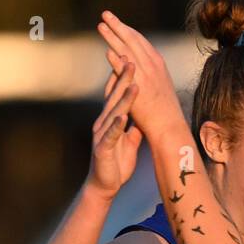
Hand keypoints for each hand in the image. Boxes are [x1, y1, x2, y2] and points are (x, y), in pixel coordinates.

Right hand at [86, 56, 143, 197]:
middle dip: (122, 79)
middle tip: (130, 60)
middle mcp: (103, 123)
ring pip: (113, 113)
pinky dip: (116, 126)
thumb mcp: (128, 140)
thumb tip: (142, 112)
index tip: (131, 59)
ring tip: (133, 85)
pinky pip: (110, 135)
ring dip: (123, 99)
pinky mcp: (102, 148)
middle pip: (113, 97)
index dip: (121, 77)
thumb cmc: (116, 162)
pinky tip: (123, 117)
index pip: (115, 94)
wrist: (104, 185)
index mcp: (110, 120)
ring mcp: (101, 135)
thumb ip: (133, 125)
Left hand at [96, 10, 185, 135]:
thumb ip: (147, 71)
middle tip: (105, 14)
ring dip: (113, 36)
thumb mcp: (159, 83)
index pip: (139, 40)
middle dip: (117, 25)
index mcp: (157, 62)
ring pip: (126, 50)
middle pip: (131, 39)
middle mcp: (152, 64)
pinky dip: (116, 60)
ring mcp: (145, 75)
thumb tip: (134, 62)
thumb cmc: (162, 108)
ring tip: (101, 26)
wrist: (167, 124)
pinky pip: (125, 70)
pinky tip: (107, 52)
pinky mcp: (138, 87)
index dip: (126, 29)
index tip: (116, 21)